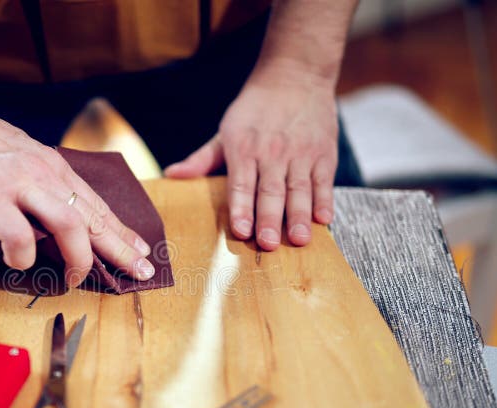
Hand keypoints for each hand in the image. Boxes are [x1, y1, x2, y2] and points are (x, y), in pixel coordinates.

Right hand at [0, 92, 153, 285]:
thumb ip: (38, 180)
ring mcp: (17, 184)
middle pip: (93, 218)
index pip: (97, 205)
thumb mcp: (18, 154)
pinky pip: (17, 234)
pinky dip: (23, 255)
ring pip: (68, 225)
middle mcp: (43, 174)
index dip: (122, 231)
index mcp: (52, 167)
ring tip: (75, 278)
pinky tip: (20, 263)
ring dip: (78, 258)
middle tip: (139, 273)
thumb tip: (52, 206)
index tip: (141, 251)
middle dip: (121, 250)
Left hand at [165, 64, 338, 250]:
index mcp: (244, 148)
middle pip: (271, 191)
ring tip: (300, 240)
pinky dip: (325, 200)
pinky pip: (324, 181)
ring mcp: (301, 153)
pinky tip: (324, 220)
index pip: (241, 183)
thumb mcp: (224, 131)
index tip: (240, 229)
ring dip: (300, 216)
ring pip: (299, 189)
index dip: (241, 207)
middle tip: (268, 243)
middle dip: (270, 219)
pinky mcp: (324, 153)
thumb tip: (171, 175)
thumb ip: (201, 159)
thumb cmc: (254, 109)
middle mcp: (272, 152)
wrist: (295, 74)